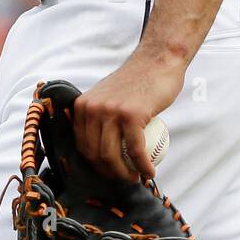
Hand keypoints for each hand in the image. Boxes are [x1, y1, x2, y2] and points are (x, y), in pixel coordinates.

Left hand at [73, 56, 185, 182]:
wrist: (157, 61)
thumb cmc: (136, 82)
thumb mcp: (107, 96)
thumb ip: (98, 115)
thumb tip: (97, 148)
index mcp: (83, 105)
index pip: (82, 145)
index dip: (95, 164)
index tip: (110, 171)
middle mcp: (92, 108)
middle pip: (94, 154)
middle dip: (109, 173)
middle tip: (125, 177)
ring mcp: (110, 112)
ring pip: (111, 156)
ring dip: (124, 175)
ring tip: (136, 177)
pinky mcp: (131, 115)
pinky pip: (135, 150)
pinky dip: (143, 166)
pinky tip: (149, 172)